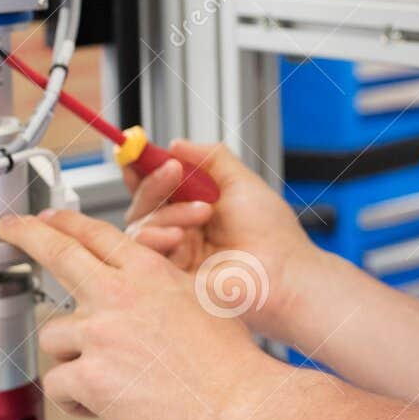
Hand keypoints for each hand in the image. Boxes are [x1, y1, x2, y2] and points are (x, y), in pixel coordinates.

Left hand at [0, 209, 274, 419]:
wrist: (237, 401)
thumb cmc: (229, 362)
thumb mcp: (202, 300)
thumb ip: (161, 288)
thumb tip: (139, 292)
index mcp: (148, 272)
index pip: (95, 234)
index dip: (64, 223)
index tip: (45, 219)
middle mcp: (119, 294)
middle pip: (57, 253)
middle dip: (26, 235)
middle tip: (9, 229)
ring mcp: (100, 333)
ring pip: (53, 336)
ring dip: (72, 357)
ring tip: (107, 377)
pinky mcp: (89, 375)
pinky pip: (58, 384)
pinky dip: (77, 400)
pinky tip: (105, 404)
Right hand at [123, 140, 319, 340]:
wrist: (282, 273)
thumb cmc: (272, 235)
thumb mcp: (242, 183)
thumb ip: (211, 158)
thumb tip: (176, 144)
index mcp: (199, 206)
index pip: (160, 186)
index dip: (144, 170)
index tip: (136, 155)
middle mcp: (184, 228)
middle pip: (144, 203)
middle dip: (154, 183)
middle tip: (173, 171)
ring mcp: (176, 252)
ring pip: (142, 224)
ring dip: (168, 212)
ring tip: (202, 213)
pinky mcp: (170, 275)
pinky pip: (143, 252)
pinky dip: (156, 236)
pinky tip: (179, 235)